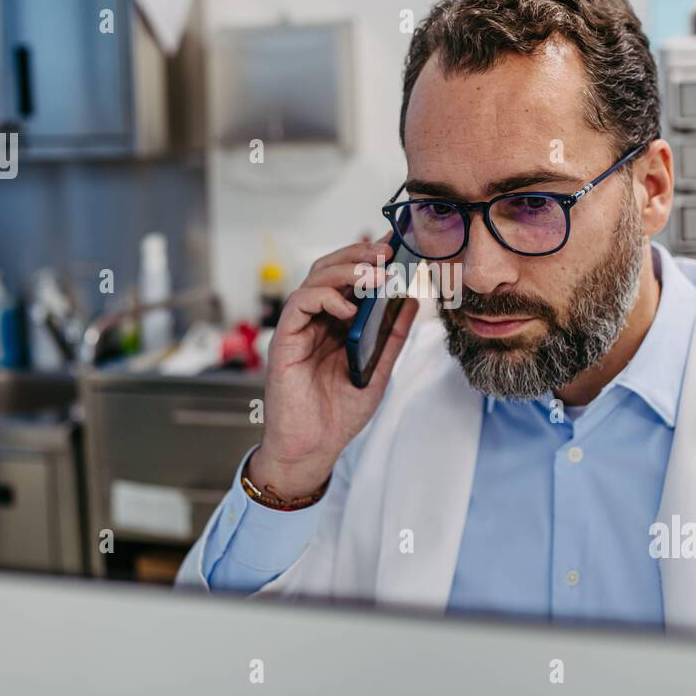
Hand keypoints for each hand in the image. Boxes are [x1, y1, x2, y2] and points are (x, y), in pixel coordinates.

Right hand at [250, 236, 417, 500]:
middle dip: (357, 254)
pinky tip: (347, 308)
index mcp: (336, 325)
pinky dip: (325, 297)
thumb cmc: (338, 415)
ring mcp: (299, 328)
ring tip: (373, 273)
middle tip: (385, 250)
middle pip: (329, 270)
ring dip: (345, 269)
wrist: (312, 448)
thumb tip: (411, 302)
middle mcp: (316, 321)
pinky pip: (300, 304)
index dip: (368, 259)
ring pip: (315, 279)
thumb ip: (391, 337)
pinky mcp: (284, 340)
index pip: (349, 280)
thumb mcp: (377, 372)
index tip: (394, 246)